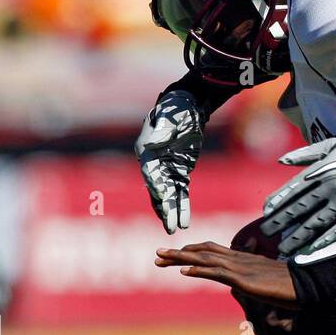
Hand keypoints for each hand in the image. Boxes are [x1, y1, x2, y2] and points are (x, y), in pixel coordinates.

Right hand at [135, 89, 203, 233]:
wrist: (188, 105)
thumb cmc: (175, 109)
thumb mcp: (168, 118)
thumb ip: (161, 133)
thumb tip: (151, 145)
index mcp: (146, 152)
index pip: (151, 173)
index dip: (157, 187)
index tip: (163, 199)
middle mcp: (154, 164)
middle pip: (158, 190)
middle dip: (163, 208)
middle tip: (168, 227)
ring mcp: (167, 169)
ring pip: (169, 195)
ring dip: (172, 212)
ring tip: (174, 229)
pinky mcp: (180, 171)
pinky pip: (181, 192)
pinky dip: (182, 206)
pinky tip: (184, 222)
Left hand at [156, 242, 297, 306]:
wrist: (307, 286)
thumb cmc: (290, 286)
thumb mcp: (265, 282)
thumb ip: (250, 280)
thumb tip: (238, 284)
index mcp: (244, 259)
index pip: (213, 250)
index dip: (192, 251)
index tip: (175, 255)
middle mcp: (240, 259)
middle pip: (204, 251)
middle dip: (179, 252)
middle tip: (158, 254)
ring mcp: (241, 268)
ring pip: (205, 259)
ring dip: (181, 258)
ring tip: (161, 259)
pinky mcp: (244, 279)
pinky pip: (217, 273)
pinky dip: (198, 270)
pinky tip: (183, 271)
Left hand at [260, 138, 335, 256]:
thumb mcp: (332, 145)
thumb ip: (305, 153)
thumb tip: (281, 160)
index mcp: (322, 171)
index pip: (293, 189)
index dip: (278, 202)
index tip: (266, 213)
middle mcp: (330, 187)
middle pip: (300, 209)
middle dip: (281, 223)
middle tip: (266, 234)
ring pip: (316, 223)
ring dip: (298, 237)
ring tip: (284, 248)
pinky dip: (324, 240)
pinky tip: (312, 249)